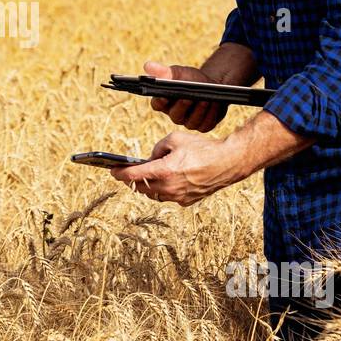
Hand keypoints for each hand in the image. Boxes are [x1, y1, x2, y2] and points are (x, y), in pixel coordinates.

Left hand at [108, 130, 245, 205]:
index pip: (133, 175)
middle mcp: (169, 187)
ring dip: (147, 186)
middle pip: (141, 187)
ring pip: (154, 194)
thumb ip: (157, 148)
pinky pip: (168, 197)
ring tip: (144, 177)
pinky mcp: (186, 202)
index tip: (112, 171)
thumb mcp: (175, 139)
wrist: (227, 162)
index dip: (120, 173)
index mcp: (164, 171)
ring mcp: (178, 197)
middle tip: (126, 174)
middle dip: (131, 180)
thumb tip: (150, 158)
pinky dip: (163, 189)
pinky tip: (165, 181)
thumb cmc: (202, 148)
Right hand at [143, 60, 229, 131]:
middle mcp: (175, 115)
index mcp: (164, 102)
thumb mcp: (178, 73)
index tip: (164, 95)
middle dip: (183, 106)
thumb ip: (164, 71)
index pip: (157, 105)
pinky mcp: (203, 126)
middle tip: (189, 97)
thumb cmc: (190, 79)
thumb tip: (147, 65)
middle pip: (175, 115)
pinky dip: (211, 114)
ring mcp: (189, 122)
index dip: (160, 101)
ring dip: (199, 111)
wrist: (211, 86)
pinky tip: (215, 104)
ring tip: (206, 99)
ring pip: (191, 122)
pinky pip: (205, 125)